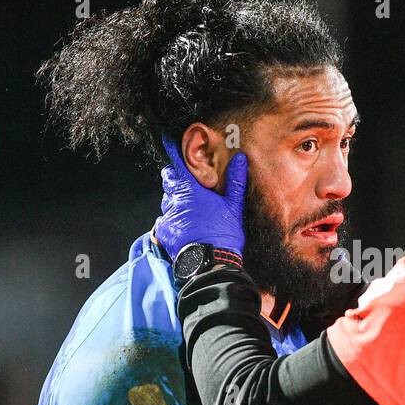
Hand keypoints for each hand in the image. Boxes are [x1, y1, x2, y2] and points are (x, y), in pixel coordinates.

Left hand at [152, 135, 247, 260]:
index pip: (177, 164)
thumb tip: (240, 158)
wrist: (210, 263)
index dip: (172, 151)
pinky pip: (163, 221)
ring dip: (174, 201)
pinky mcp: (163, 232)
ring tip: (187, 208)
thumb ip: (235, 181)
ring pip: (166, 202)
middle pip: (168, 181)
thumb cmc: (224, 233)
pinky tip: (183, 227)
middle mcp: (175, 200)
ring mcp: (167, 216)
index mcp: (191, 190)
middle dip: (174, 178)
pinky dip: (171, 221)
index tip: (167, 141)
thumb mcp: (234, 206)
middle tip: (185, 182)